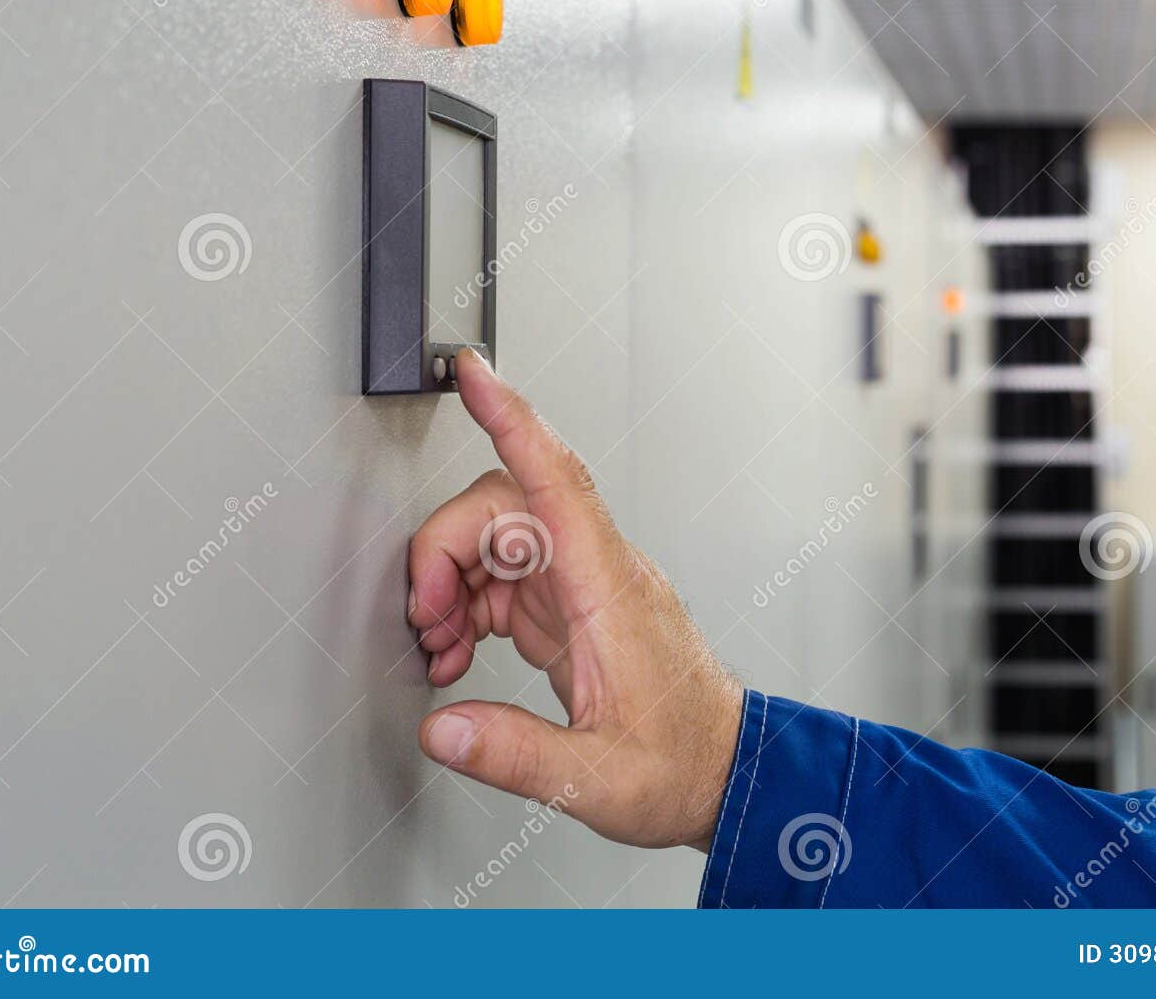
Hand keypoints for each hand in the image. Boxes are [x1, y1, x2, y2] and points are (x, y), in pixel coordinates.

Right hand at [407, 349, 743, 850]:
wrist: (727, 771)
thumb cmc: (684, 762)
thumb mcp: (598, 780)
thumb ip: (515, 755)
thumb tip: (444, 728)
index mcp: (612, 591)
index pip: (557, 481)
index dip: (513, 419)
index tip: (476, 376)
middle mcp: (600, 572)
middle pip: (504, 508)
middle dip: (446, 550)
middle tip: (427, 619)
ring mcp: (586, 586)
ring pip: (499, 540)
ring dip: (453, 585)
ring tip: (440, 648)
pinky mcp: (574, 607)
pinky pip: (507, 579)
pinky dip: (470, 607)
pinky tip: (460, 653)